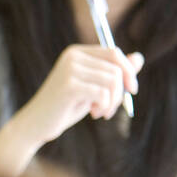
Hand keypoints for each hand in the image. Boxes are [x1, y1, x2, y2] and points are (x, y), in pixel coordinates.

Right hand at [20, 46, 143, 147]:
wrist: (36, 124)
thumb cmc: (65, 107)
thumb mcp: (93, 88)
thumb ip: (113, 73)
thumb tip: (139, 57)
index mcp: (77, 52)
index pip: (114, 53)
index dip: (129, 71)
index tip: (131, 90)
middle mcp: (73, 56)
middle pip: (116, 67)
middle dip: (120, 91)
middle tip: (110, 109)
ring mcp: (70, 70)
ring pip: (113, 80)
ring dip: (113, 101)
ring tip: (101, 112)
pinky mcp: (69, 86)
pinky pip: (103, 93)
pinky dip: (105, 106)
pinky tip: (95, 114)